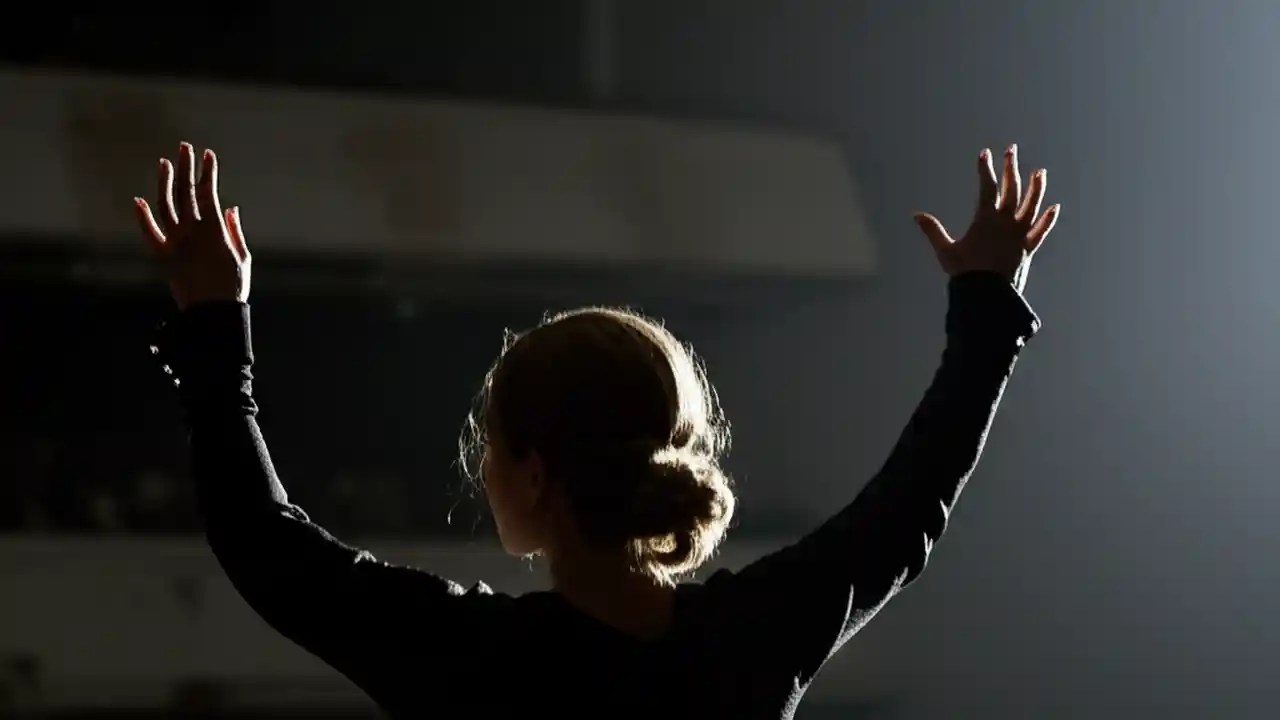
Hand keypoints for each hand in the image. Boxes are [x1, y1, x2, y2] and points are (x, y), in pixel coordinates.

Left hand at [133, 142, 250, 309]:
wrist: (211, 314)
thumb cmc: (232, 287)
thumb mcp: (242, 256)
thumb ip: (235, 230)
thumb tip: (231, 208)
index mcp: (214, 230)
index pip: (208, 192)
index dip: (209, 172)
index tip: (209, 155)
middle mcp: (191, 231)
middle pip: (185, 192)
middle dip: (186, 167)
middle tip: (185, 148)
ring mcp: (174, 242)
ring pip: (166, 205)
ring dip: (164, 182)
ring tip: (165, 163)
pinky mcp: (163, 255)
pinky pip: (149, 232)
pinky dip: (142, 216)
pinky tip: (138, 200)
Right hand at [914, 144, 1059, 292]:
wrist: (987, 295)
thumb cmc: (965, 273)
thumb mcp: (945, 250)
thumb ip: (932, 230)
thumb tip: (916, 215)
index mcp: (985, 219)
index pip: (987, 187)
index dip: (985, 169)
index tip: (984, 154)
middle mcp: (1006, 222)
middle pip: (1011, 189)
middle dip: (1010, 168)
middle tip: (1011, 150)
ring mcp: (1019, 234)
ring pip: (1031, 205)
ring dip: (1036, 188)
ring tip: (1040, 173)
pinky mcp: (1028, 248)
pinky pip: (1041, 230)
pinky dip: (1048, 219)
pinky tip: (1054, 207)